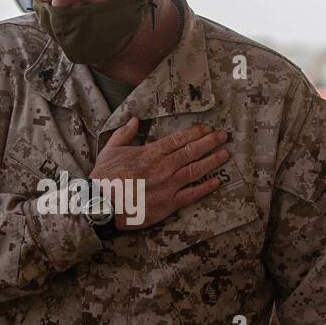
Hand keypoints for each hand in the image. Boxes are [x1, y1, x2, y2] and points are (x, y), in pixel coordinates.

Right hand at [90, 118, 229, 230]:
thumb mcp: (110, 149)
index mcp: (150, 153)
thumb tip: (134, 120)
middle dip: (209, 142)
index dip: (195, 133)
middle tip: (223, 136)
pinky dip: (205, 188)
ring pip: (195, 170)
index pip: (178, 140)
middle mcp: (163, 167)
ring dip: (212, 161)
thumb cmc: (104, 177)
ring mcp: (167, 186)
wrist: (101, 204)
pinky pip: (191, 195)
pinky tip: (217, 182)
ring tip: (225, 154)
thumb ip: (124, 134)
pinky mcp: (168, 204)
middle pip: (191, 152)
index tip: (207, 129)